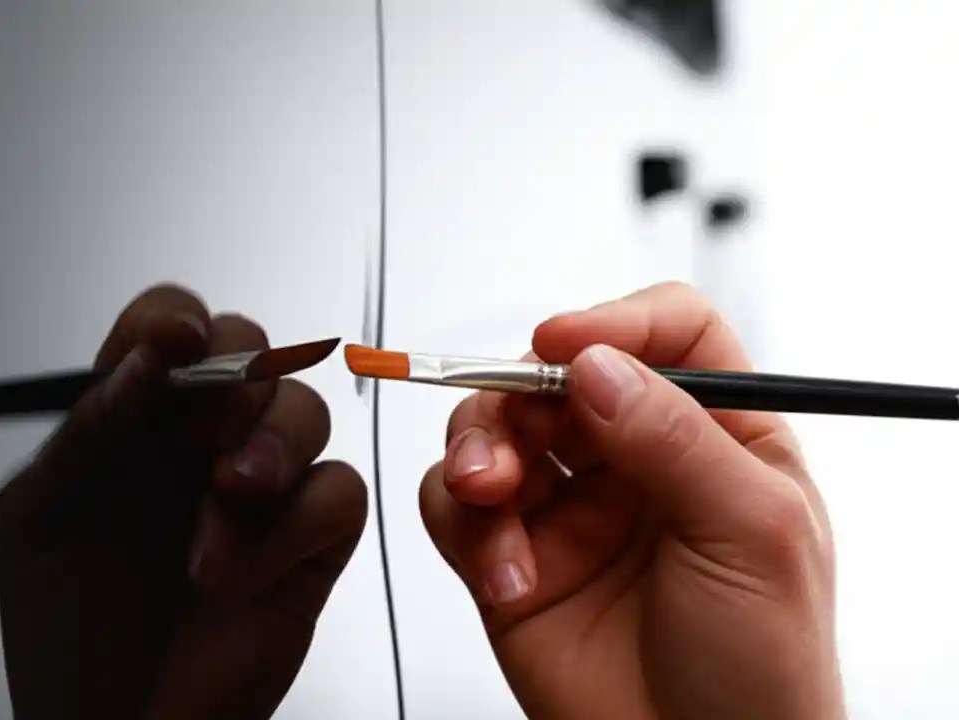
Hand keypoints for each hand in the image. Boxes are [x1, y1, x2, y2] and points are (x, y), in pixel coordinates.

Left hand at [0, 285, 366, 718]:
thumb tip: (143, 361)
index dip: (177, 320)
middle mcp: (198, 441)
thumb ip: (87, 432)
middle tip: (200, 435)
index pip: (166, 330)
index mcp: (132, 419)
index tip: (175, 340)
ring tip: (225, 499)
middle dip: (235, 382)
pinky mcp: (309, 543)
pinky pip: (339, 492)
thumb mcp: (40, 518)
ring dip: (270, 448)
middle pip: (252, 351)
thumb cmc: (65, 630)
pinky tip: (240, 572)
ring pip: (305, 410)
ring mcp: (260, 491)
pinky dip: (295, 524)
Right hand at [420, 282, 841, 718]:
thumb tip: (597, 364)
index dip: (615, 323)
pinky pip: (456, 508)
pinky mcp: (511, 558)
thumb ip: (675, 438)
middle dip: (517, 396)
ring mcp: (570, 509)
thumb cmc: (763, 671)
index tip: (564, 343)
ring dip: (477, 451)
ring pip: (494, 430)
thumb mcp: (753, 535)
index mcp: (717, 438)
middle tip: (508, 438)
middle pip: (557, 376)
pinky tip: (505, 578)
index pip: (668, 336)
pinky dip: (465, 529)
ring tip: (489, 497)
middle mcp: (636, 462)